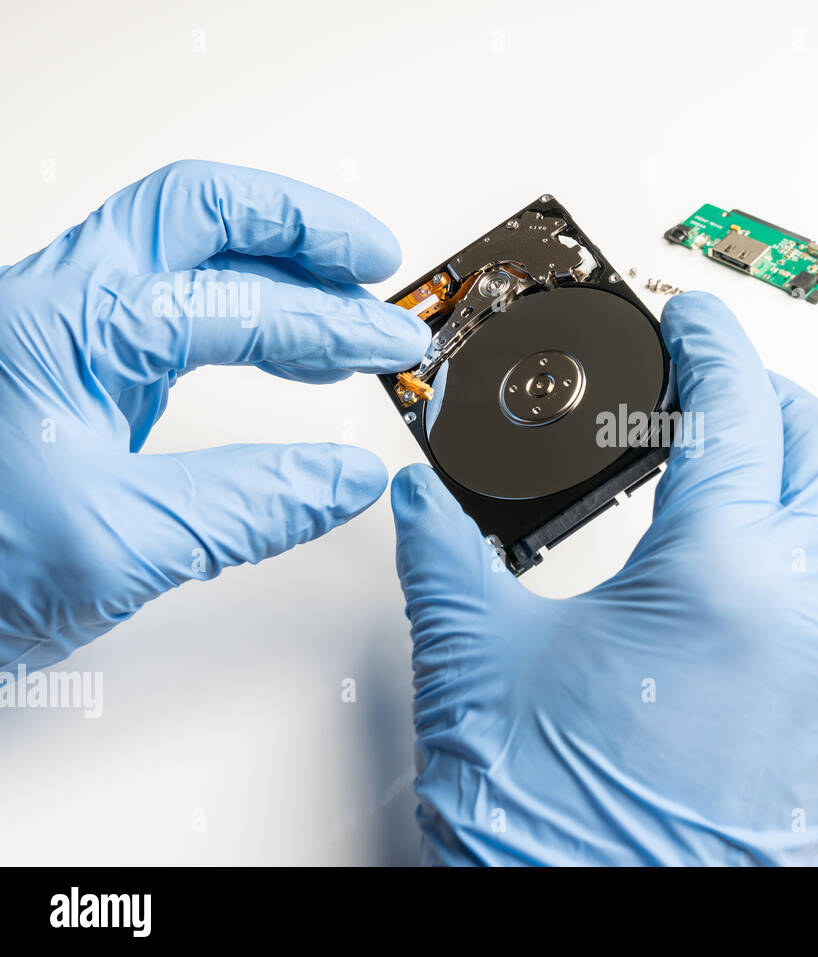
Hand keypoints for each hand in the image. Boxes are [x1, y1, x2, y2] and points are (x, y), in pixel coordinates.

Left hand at [0, 161, 428, 670]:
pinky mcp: (70, 370)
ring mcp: (63, 332)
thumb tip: (344, 480)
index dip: (331, 325)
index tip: (391, 352)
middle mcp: (60, 305)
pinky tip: (278, 345)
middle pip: (199, 212)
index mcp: (67, 326)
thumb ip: (248, 507)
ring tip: (348, 307)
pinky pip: (171, 307)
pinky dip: (241, 312)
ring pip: (185, 251)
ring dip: (276, 268)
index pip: (236, 301)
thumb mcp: (117, 543)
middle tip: (374, 260)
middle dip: (300, 228)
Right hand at [392, 291, 817, 864]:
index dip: (712, 343)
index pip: (740, 406)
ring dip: (801, 475)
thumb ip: (443, 553)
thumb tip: (420, 501)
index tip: (694, 320)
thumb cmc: (551, 832)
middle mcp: (807, 617)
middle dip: (767, 396)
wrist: (592, 941)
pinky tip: (762, 570)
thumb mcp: (476, 661)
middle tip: (711, 384)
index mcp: (725, 574)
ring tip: (737, 464)